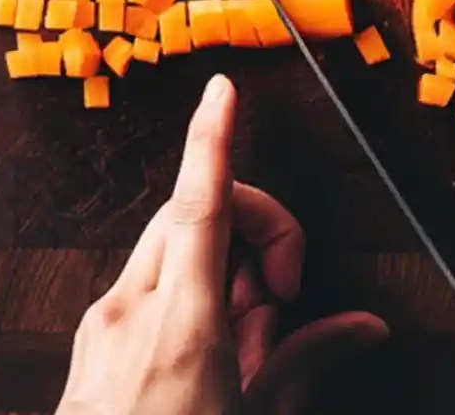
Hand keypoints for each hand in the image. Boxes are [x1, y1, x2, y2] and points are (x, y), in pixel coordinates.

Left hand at [57, 74, 388, 414]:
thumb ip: (307, 366)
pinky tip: (210, 361)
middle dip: (250, 235)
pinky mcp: (90, 341)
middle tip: (276, 307)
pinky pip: (147, 285)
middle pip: (192, 215)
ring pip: (170, 248)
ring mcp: (103, 324)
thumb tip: (364, 328)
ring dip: (222, 273)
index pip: (200, 206)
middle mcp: (130, 312)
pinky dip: (190, 297)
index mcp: (180, 330)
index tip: (223, 89)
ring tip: (246, 349)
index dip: (214, 139)